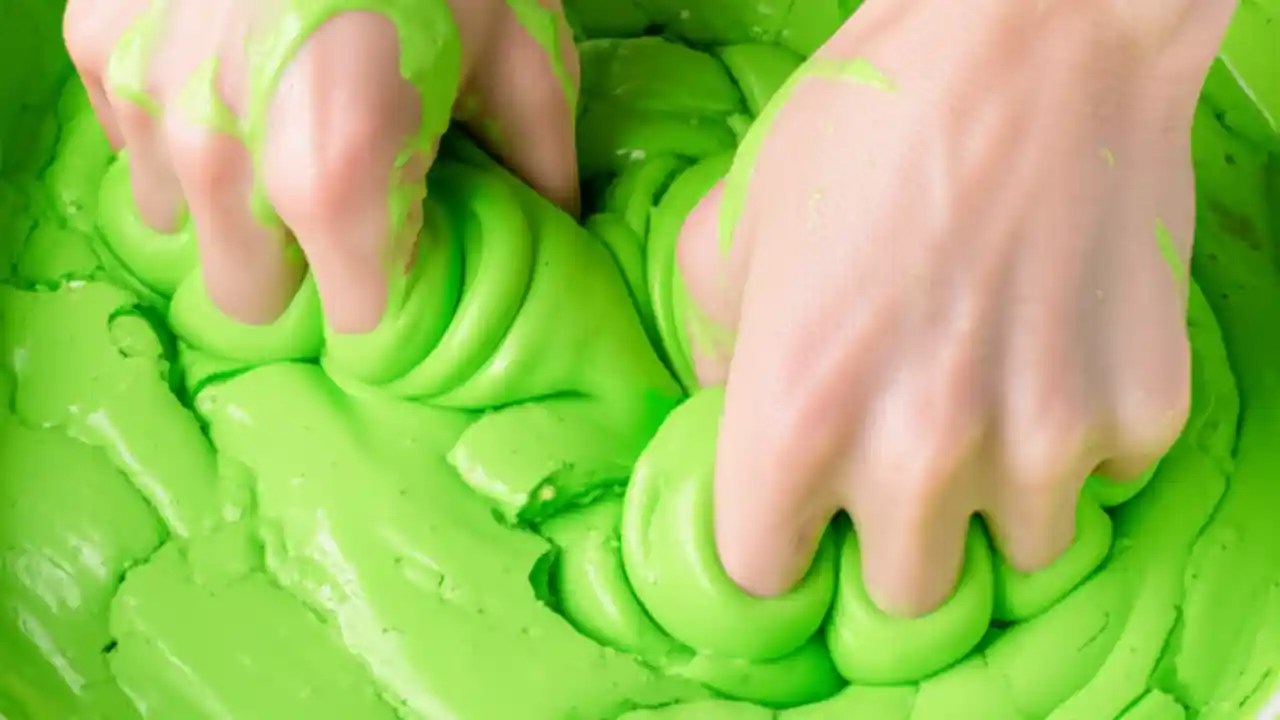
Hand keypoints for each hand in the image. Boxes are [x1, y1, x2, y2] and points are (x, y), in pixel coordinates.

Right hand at [64, 0, 577, 332]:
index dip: (395, 295)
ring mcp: (145, 93)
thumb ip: (536, 169)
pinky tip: (242, 77)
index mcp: (333, 170)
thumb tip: (548, 236)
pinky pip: (134, 145)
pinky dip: (187, 131)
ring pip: (185, 226)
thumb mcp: (522, 53)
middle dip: (306, 267)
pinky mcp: (97, 41)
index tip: (414, 260)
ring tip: (292, 125)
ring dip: (239, 203)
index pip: (356, 318)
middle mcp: (219, 151)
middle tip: (354, 204)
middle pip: (251, 294)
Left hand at [676, 0, 1234, 615]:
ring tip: (990, 393)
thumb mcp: (739, 225)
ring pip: (1018, 550)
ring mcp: (1043, 441)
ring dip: (998, 496)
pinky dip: (1081, 434)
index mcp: (795, 416)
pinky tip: (1058, 347)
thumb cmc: (870, 119)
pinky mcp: (1140, 411)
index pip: (762, 572)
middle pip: (902, 593)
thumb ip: (720, 351)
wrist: (1037, 35)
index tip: (796, 511)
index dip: (776, 537)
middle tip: (901, 453)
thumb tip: (733, 413)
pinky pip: (1103, 476)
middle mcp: (917, 454)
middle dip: (892, 534)